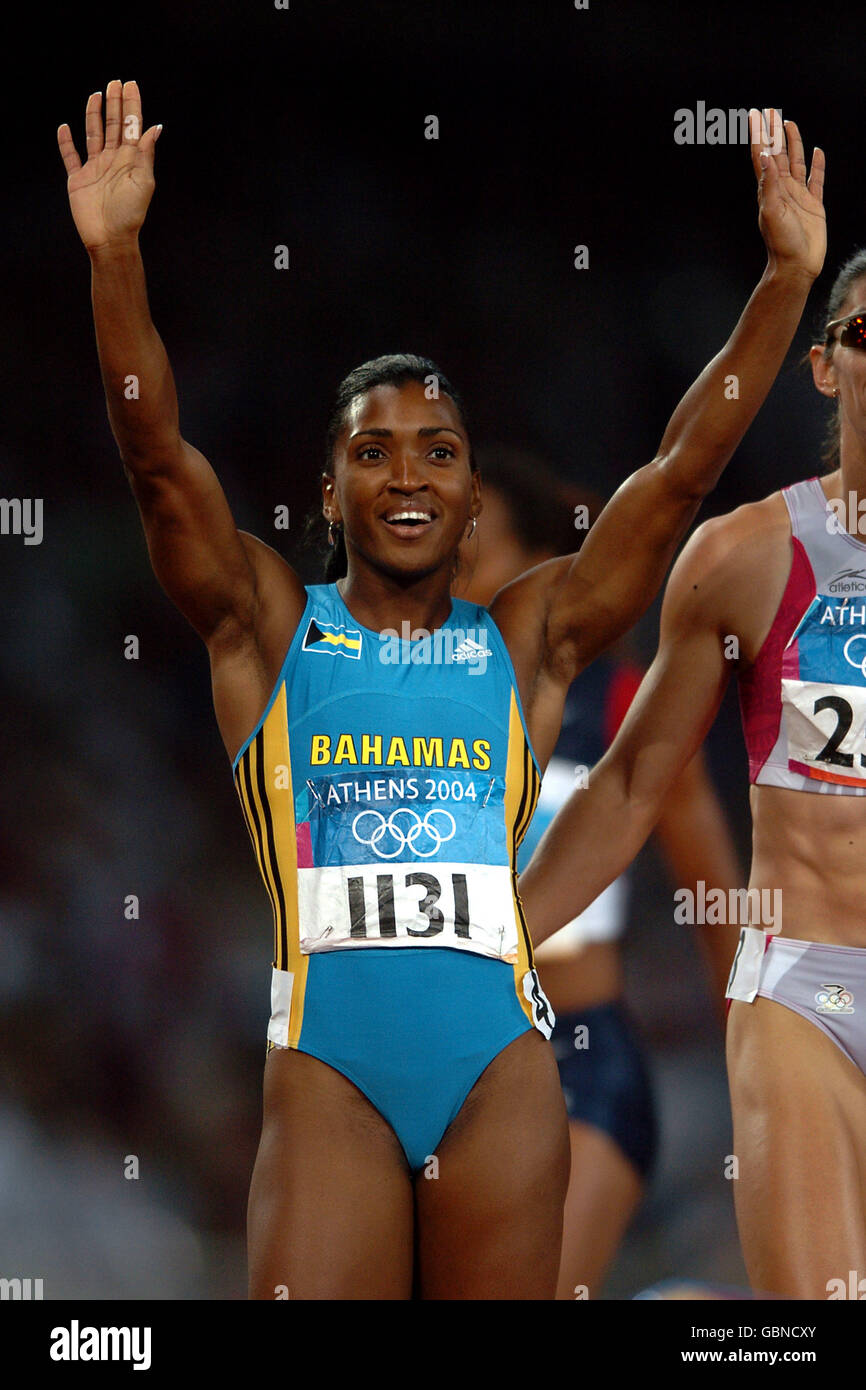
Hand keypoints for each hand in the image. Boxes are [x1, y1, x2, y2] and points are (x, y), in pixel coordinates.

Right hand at [57, 79, 161, 253]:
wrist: (110, 239)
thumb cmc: (130, 214)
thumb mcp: (143, 182)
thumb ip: (146, 153)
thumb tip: (155, 127)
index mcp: (130, 160)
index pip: (132, 126)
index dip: (131, 105)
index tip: (130, 85)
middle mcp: (113, 161)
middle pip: (113, 125)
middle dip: (114, 104)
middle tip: (115, 82)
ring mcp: (95, 168)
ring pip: (93, 135)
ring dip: (94, 115)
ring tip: (96, 95)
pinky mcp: (78, 179)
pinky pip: (70, 156)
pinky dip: (66, 142)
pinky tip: (65, 128)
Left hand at [751, 108, 824, 279]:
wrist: (797, 266)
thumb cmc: (782, 243)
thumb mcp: (772, 212)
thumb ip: (769, 184)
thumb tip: (764, 156)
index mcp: (769, 190)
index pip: (762, 156)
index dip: (758, 135)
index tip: (753, 116)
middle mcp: (782, 189)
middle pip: (777, 153)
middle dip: (773, 132)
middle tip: (770, 111)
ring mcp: (798, 195)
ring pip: (795, 161)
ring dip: (792, 143)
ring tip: (788, 123)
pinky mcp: (814, 204)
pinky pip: (816, 179)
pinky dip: (817, 165)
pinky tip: (817, 152)